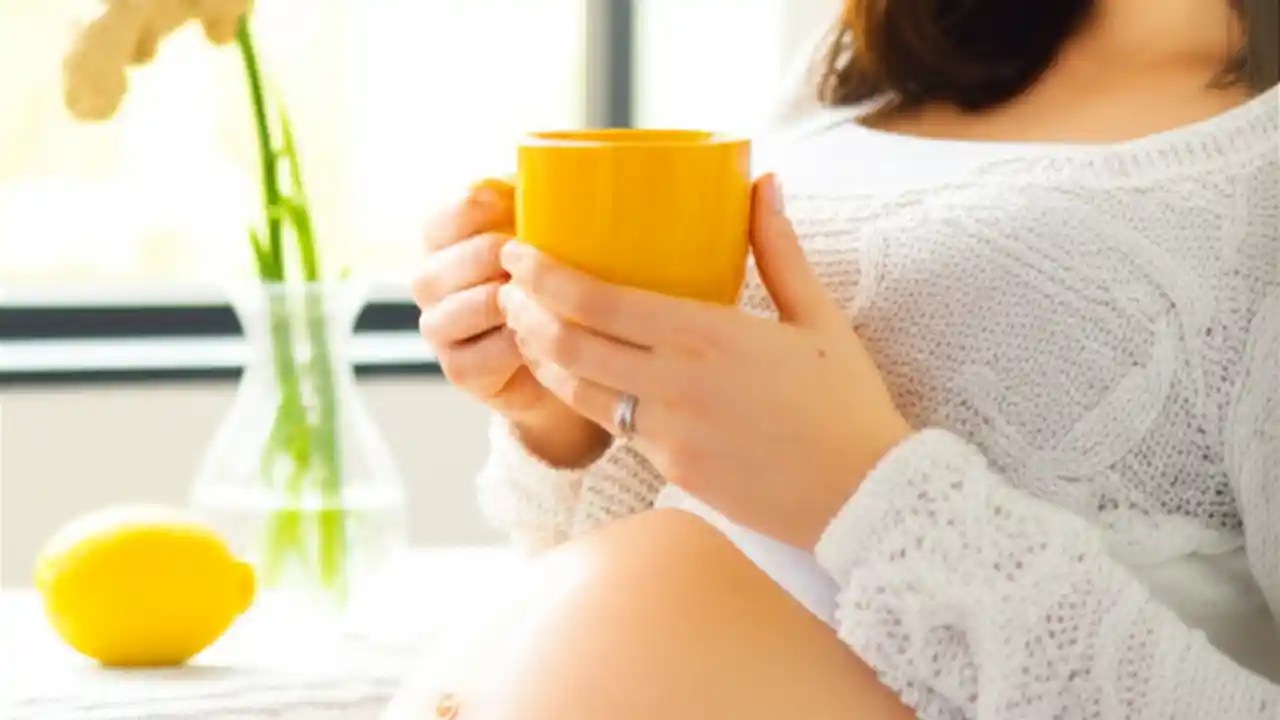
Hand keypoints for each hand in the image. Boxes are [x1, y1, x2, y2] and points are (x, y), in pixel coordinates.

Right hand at [413, 180, 610, 466]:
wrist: (562, 356)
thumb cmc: (554, 283)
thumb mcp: (543, 237)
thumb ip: (536, 207)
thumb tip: (560, 171)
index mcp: (442, 242)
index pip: (441, 220)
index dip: (476, 210)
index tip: (516, 205)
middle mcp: (430, 283)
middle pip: (450, 261)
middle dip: (497, 256)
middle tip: (539, 256)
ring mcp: (438, 329)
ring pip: (470, 306)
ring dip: (514, 299)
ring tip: (549, 293)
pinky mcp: (458, 370)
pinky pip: (483, 354)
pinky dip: (518, 343)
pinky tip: (545, 334)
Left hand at [497, 175, 912, 548]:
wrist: (864, 497)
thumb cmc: (845, 401)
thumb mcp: (817, 316)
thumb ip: (778, 248)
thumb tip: (763, 182)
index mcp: (706, 335)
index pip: (596, 301)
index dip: (543, 275)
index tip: (517, 251)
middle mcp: (675, 385)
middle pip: (567, 346)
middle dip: (525, 312)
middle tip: (509, 287)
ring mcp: (667, 435)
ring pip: (578, 392)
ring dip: (543, 358)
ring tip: (530, 329)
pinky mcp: (671, 471)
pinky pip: (614, 427)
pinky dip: (584, 396)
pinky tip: (582, 377)